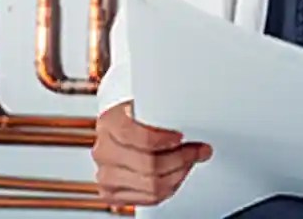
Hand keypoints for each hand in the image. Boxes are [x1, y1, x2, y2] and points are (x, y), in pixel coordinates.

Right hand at [92, 101, 213, 205]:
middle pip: (148, 165)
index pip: (137, 137)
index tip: (180, 137)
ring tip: (189, 162)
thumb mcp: (148, 104)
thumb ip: (164, 113)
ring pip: (151, 185)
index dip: (162, 140)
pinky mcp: (112, 193)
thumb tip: (191, 122)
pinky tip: (176, 175)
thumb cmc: (139, 115)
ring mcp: (106, 174)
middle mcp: (104, 150)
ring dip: (178, 174)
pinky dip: (169, 188)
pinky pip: (149, 198)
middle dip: (180, 158)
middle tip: (198, 150)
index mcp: (110, 122)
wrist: (122, 129)